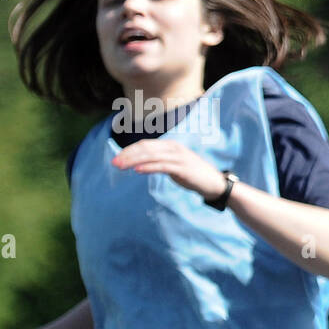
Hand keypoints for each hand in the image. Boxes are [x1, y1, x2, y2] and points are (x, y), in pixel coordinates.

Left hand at [112, 140, 226, 201]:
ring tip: (121, 166)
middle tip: (114, 163)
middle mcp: (174, 148)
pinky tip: (137, 170)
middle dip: (128, 155)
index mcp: (171, 146)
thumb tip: (141, 163)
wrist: (215, 184)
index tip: (117, 159)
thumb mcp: (175, 165)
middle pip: (145, 149)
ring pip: (151, 156)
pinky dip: (148, 167)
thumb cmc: (194, 175)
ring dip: (134, 161)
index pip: (145, 145)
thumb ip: (160, 161)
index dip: (129, 150)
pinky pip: (162, 166)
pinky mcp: (183, 168)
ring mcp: (179, 157)